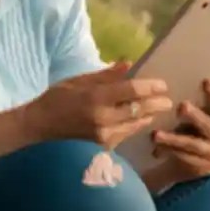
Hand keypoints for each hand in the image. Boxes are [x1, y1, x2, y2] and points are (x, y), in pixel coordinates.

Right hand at [21, 61, 172, 148]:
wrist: (40, 126)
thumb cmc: (58, 98)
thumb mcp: (79, 80)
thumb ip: (106, 75)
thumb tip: (129, 64)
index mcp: (97, 97)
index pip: (132, 91)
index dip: (151, 87)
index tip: (163, 85)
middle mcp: (103, 118)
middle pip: (139, 109)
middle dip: (157, 104)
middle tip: (168, 100)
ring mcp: (104, 135)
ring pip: (135, 124)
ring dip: (149, 116)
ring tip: (159, 108)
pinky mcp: (103, 146)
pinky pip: (126, 134)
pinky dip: (136, 126)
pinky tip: (142, 120)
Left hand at [150, 78, 209, 184]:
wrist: (203, 162)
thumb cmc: (201, 131)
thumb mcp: (206, 118)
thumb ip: (199, 105)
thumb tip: (176, 85)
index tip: (206, 81)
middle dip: (196, 116)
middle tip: (181, 106)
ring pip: (193, 145)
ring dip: (174, 139)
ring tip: (156, 135)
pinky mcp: (202, 168)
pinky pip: (184, 158)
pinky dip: (169, 152)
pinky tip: (156, 148)